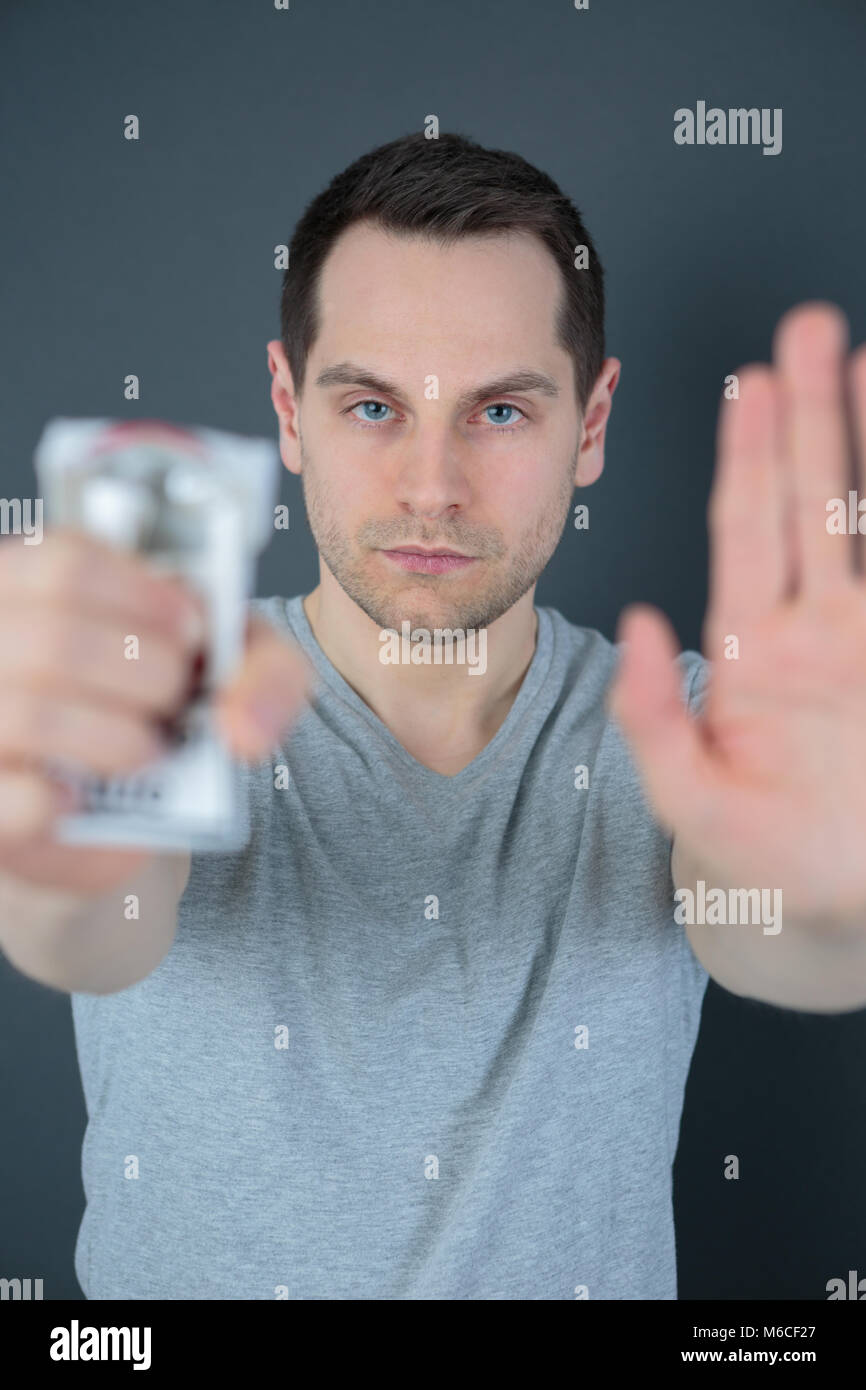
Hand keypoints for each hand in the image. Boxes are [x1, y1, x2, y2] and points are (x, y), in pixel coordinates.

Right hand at [0, 529, 312, 892]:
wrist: (120, 813)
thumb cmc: (158, 719)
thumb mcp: (225, 675)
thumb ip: (264, 673)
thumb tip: (246, 724)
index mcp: (34, 591)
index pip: (66, 564)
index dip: (145, 598)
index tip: (192, 631)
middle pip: (56, 638)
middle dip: (149, 676)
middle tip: (174, 702)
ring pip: (33, 713)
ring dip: (119, 741)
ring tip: (149, 755)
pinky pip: (14, 799)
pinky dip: (59, 801)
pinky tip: (78, 797)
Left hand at [609, 302, 865, 927]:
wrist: (824, 914)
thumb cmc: (751, 864)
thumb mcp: (687, 799)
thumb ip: (651, 719)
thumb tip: (631, 626)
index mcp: (748, 651)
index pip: (746, 528)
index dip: (748, 451)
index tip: (751, 380)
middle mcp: (811, 631)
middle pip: (811, 500)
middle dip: (812, 414)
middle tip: (812, 327)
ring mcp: (862, 645)